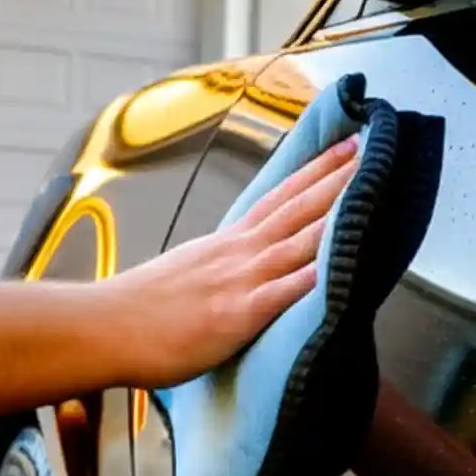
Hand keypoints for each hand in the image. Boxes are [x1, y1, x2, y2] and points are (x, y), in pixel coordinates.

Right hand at [98, 135, 358, 387]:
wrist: (102, 328)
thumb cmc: (140, 310)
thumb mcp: (187, 273)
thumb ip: (220, 268)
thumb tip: (238, 268)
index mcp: (227, 244)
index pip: (279, 198)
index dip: (315, 171)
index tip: (344, 147)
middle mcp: (238, 253)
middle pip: (296, 206)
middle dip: (337, 176)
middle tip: (372, 148)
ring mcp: (240, 281)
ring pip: (298, 238)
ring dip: (337, 212)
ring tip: (371, 188)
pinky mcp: (237, 314)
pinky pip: (284, 291)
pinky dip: (315, 275)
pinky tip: (344, 263)